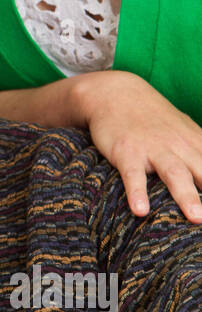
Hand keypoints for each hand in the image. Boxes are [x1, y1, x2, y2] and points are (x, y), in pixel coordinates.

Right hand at [74, 71, 201, 221]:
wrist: (117, 93)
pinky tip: (140, 210)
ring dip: (186, 195)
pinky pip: (133, 175)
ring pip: (174, 173)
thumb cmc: (153, 118)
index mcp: (196, 143)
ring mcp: (153, 149)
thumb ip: (201, 151)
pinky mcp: (127, 152)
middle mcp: (179, 146)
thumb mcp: (185, 130)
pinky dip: (137, 192)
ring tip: (196, 218)